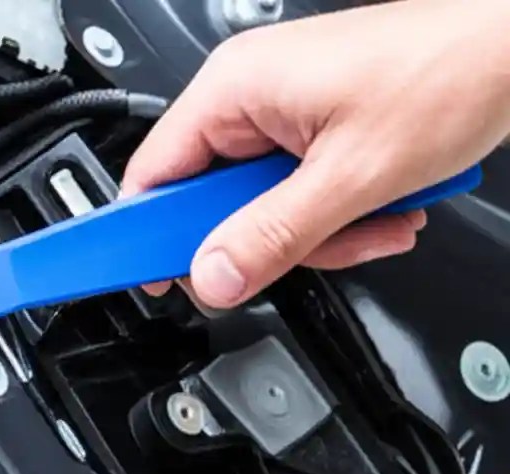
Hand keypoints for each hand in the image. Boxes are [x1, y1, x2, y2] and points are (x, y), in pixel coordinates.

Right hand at [123, 0, 509, 307]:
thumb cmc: (451, 72)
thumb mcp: (353, 177)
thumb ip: (273, 236)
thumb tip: (214, 275)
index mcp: (234, 89)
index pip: (153, 176)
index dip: (147, 236)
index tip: (147, 276)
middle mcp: (248, 93)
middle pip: (213, 201)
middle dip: (268, 238)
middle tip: (306, 248)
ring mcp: (282, 107)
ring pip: (261, 204)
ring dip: (317, 230)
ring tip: (371, 220)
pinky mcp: (313, 121)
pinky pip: (295, 188)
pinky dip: (336, 209)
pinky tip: (379, 207)